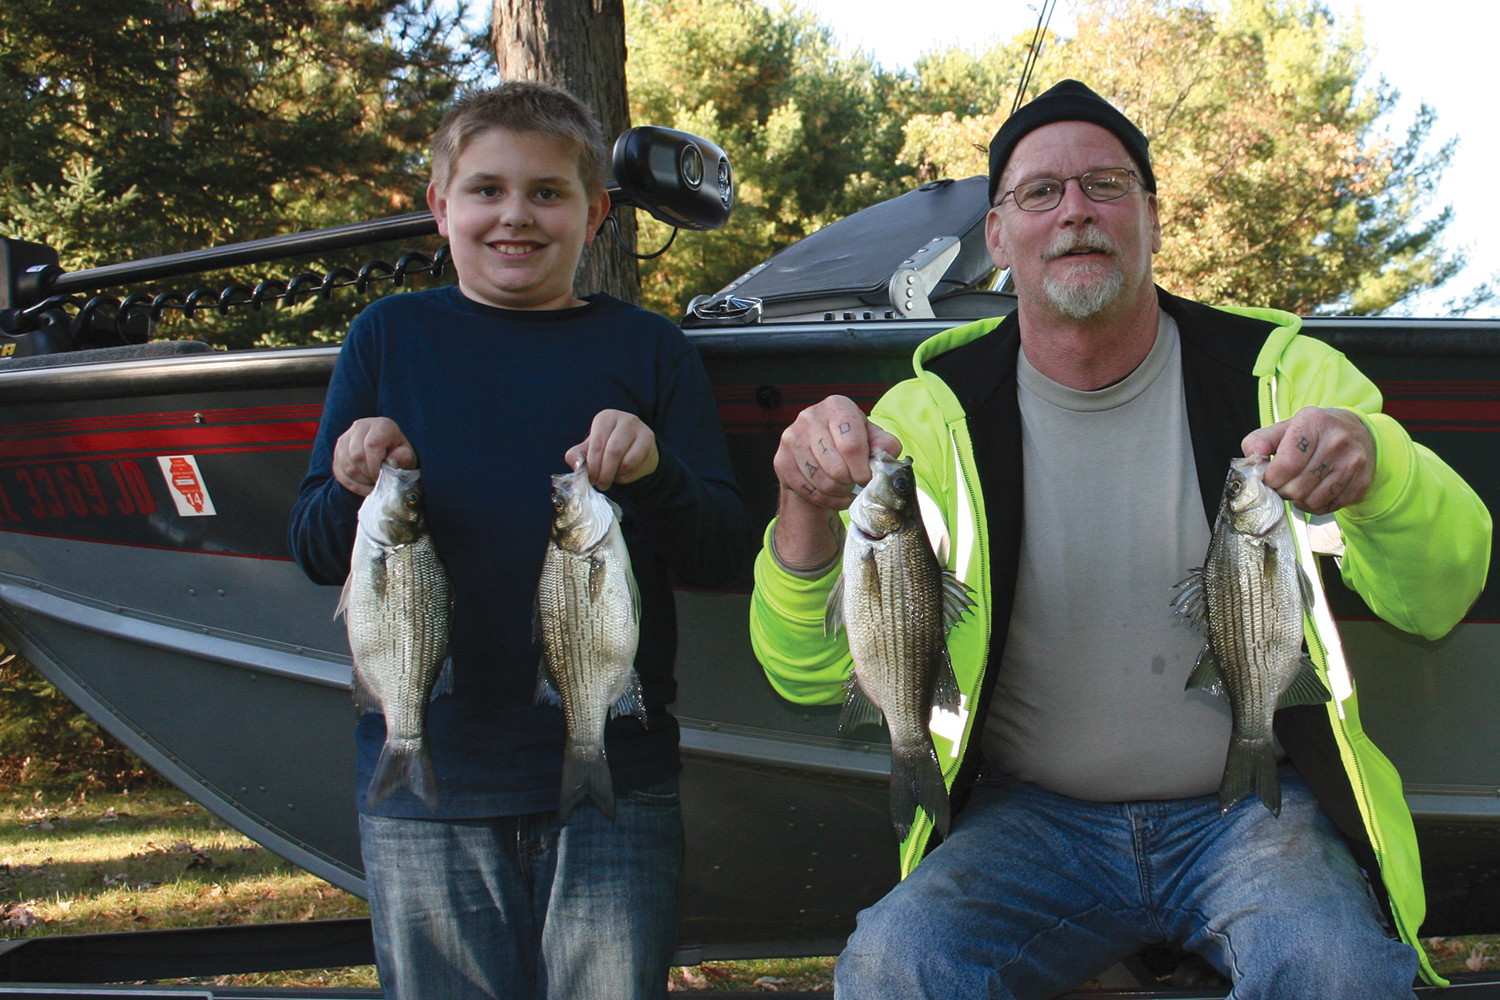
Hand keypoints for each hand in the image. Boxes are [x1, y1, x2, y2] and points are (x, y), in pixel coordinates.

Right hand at [333, 418, 417, 495]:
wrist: (387, 453)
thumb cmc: (399, 454)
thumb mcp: (407, 456)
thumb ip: (404, 457)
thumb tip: (392, 461)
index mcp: (381, 425)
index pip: (372, 444)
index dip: (376, 465)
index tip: (382, 476)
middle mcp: (360, 426)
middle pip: (357, 456)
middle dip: (368, 474)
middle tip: (378, 481)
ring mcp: (346, 438)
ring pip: (346, 465)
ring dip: (360, 480)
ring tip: (372, 483)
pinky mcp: (337, 451)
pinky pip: (339, 471)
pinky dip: (352, 484)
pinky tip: (364, 486)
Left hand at [566, 410, 658, 489]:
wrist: (632, 446)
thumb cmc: (605, 446)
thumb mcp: (588, 449)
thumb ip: (576, 456)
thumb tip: (577, 465)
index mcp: (606, 418)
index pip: (597, 445)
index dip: (592, 466)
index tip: (591, 479)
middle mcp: (626, 420)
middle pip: (613, 453)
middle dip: (604, 474)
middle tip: (600, 484)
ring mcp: (641, 430)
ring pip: (627, 462)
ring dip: (616, 476)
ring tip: (611, 477)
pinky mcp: (650, 443)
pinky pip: (638, 467)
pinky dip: (627, 477)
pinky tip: (622, 474)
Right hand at [772, 395, 901, 510]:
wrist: (818, 452)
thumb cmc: (849, 443)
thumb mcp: (872, 438)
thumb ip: (885, 444)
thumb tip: (883, 453)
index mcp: (836, 406)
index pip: (851, 445)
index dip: (862, 469)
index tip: (867, 477)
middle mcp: (810, 417)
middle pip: (836, 467)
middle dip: (850, 481)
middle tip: (854, 481)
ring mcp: (792, 438)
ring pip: (821, 482)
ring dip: (838, 491)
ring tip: (845, 487)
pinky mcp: (781, 460)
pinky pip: (808, 491)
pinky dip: (826, 500)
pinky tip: (834, 495)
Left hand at [1242, 406, 1374, 513]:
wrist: (1357, 432)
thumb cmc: (1313, 432)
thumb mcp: (1285, 427)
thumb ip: (1260, 441)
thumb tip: (1251, 458)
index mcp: (1314, 423)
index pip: (1286, 464)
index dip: (1271, 478)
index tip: (1268, 478)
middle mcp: (1337, 441)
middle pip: (1298, 486)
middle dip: (1282, 491)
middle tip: (1281, 484)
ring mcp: (1353, 463)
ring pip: (1313, 500)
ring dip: (1297, 500)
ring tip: (1296, 487)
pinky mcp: (1361, 482)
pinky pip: (1328, 507)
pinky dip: (1314, 506)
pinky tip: (1312, 492)